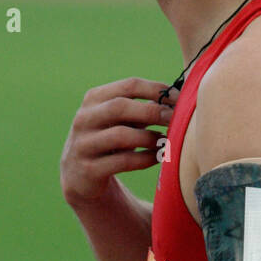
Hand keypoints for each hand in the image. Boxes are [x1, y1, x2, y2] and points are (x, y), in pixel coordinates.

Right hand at [60, 78, 177, 207]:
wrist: (80, 175)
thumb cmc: (110, 140)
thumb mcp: (121, 120)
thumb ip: (143, 107)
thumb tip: (179, 96)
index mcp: (94, 98)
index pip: (129, 85)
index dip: (157, 90)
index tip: (179, 99)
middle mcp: (84, 118)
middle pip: (120, 107)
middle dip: (152, 112)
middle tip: (174, 119)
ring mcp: (84, 144)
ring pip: (120, 135)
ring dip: (149, 138)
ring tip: (166, 141)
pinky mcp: (89, 169)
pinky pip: (123, 162)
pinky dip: (145, 159)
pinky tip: (158, 157)